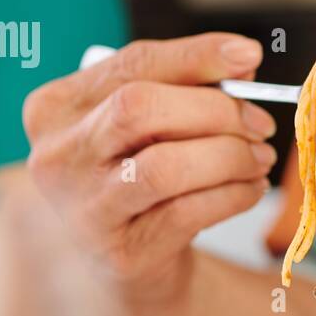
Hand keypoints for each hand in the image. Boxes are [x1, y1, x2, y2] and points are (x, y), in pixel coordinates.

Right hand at [24, 34, 276, 314]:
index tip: (249, 54)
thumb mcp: (151, 124)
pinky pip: (187, 212)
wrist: (134, 261)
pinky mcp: (122, 253)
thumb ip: (187, 85)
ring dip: (230, 156)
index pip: (130, 65)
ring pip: (165, 166)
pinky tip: (250, 189)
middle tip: (260, 123)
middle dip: (214, 110)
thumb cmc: (141, 174)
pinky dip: (232, 195)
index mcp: (56, 108)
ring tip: (260, 158)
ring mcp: (85, 209)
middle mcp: (58, 157)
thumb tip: (241, 61)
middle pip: (139, 109)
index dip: (195, 55)